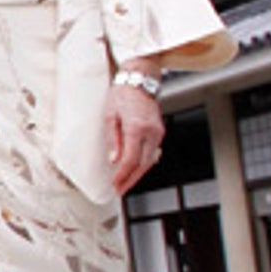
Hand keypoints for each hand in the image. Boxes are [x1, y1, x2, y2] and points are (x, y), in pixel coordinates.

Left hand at [108, 65, 165, 194]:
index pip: (131, 159)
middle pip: (143, 164)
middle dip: (131, 179)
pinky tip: (134, 170)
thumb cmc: (121, 95)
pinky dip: (143, 163)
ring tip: (126, 183)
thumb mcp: (109, 115)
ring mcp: (158, 132)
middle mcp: (151, 132)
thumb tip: (114, 159)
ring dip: (138, 174)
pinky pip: (152, 152)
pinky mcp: (160, 132)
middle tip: (120, 190)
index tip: (114, 184)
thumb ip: (112, 139)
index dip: (123, 175)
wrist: (139, 81)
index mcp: (137, 128)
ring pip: (150, 160)